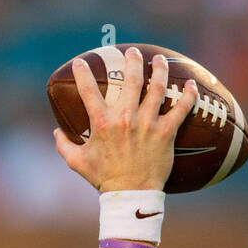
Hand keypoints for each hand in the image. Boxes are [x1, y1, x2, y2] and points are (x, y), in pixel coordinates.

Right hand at [54, 47, 198, 191]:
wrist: (129, 194)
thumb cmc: (103, 178)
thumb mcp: (77, 162)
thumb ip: (64, 145)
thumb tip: (56, 132)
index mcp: (101, 123)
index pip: (88, 91)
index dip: (82, 73)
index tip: (80, 62)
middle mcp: (125, 119)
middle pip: (131, 79)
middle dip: (131, 61)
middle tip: (131, 52)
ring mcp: (147, 123)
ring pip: (158, 87)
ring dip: (160, 69)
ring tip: (159, 60)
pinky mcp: (166, 132)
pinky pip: (182, 108)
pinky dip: (189, 94)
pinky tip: (191, 83)